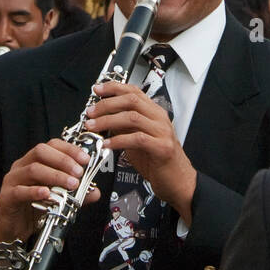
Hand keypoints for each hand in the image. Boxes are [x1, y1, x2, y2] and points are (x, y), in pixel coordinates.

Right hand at [0, 139, 101, 242]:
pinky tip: (48, 194)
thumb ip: (77, 194)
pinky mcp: (7, 197)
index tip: (85, 159)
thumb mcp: (58, 199)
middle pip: (41, 151)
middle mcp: (22, 166)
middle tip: (79, 173)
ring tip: (71, 185)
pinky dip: (35, 191)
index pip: (52, 145)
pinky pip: (20, 191)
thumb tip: (95, 192)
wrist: (13, 229)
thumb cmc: (33, 208)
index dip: (70, 149)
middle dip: (63, 160)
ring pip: (33, 169)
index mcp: (34, 161)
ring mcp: (13, 180)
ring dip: (55, 176)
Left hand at [85, 80, 196, 223]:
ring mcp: (162, 132)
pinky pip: (136, 139)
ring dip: (108, 121)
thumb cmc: (158, 161)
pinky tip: (107, 144)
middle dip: (107, 104)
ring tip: (94, 127)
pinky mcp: (162, 148)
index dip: (114, 88)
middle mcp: (159, 119)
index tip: (97, 89)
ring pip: (132, 117)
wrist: (178, 181)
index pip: (133, 92)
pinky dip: (118, 140)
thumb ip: (124, 127)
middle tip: (91, 112)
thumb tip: (104, 117)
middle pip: (131, 100)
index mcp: (154, 113)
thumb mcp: (138, 139)